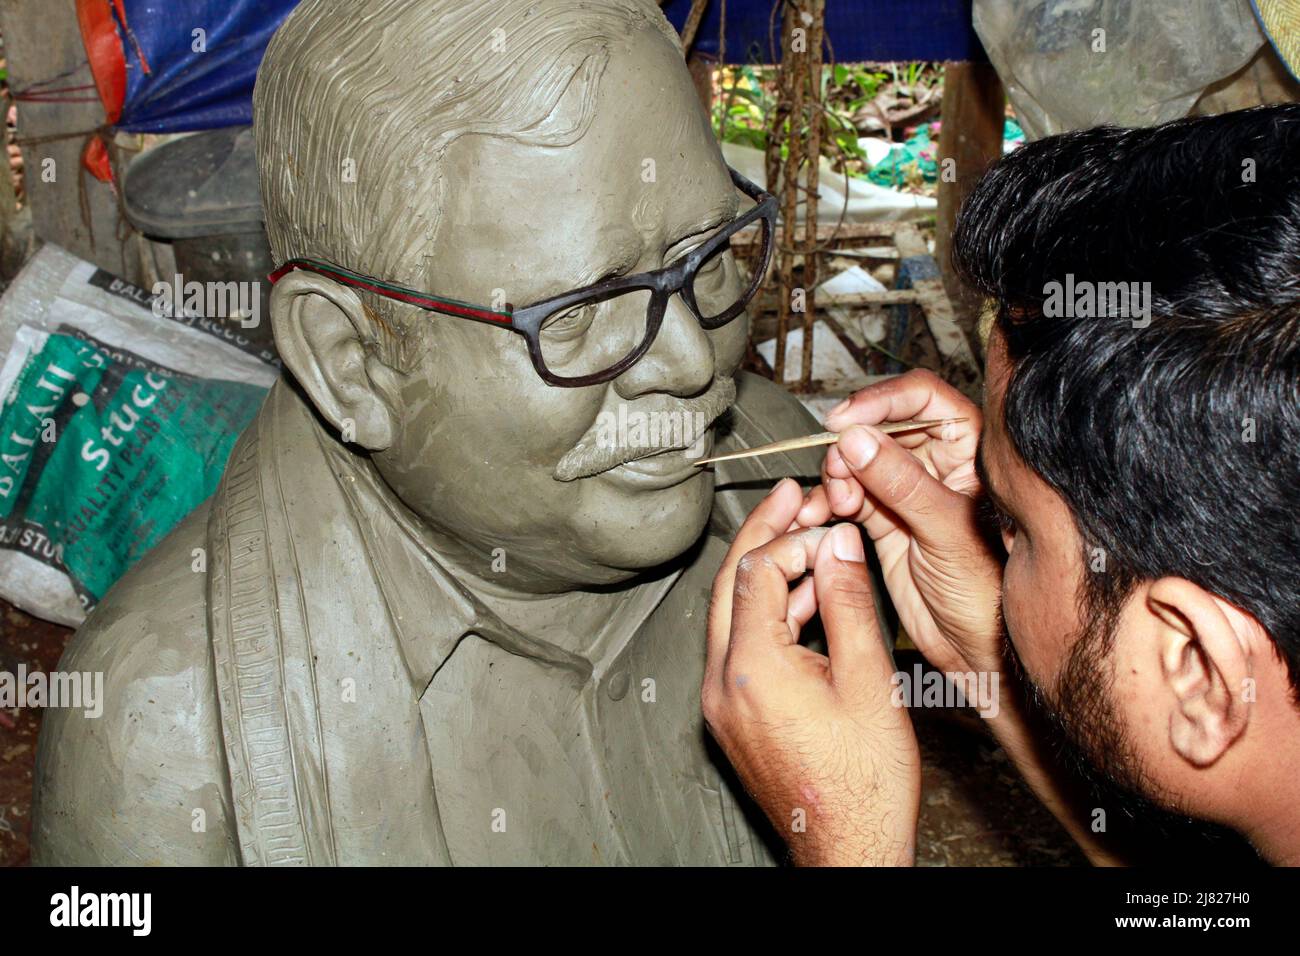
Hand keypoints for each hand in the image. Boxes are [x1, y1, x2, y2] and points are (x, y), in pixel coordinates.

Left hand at [704, 479, 919, 865]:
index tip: (831, 526)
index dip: (795, 540)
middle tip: (792, 496)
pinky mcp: (732, 714)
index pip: (758, 572)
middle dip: (763, 534)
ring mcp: (721, 701)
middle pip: (731, 582)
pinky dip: (770, 613)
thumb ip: (848, 603)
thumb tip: (836, 542)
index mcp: (752, 670)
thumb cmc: (865, 782)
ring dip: (769, 573)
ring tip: (810, 541)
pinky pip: (741, 644)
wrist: (847, 848)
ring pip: (732, 611)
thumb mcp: (869, 680)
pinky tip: (808, 599)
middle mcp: (722, 683)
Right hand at [799, 370, 1003, 675]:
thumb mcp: (947, 532)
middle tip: (836, 471)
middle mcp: (938, 464)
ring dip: (835, 477)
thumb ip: (902, 484)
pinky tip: (819, 516)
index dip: (882, 401)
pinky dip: (828, 504)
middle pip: (882, 427)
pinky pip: (848, 497)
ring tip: (830, 502)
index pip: (924, 398)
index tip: (845, 420)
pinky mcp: (885, 522)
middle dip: (851, 445)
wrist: (978, 650)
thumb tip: (858, 441)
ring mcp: (908, 492)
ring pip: (859, 462)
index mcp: (969, 451)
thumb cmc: (990, 593)